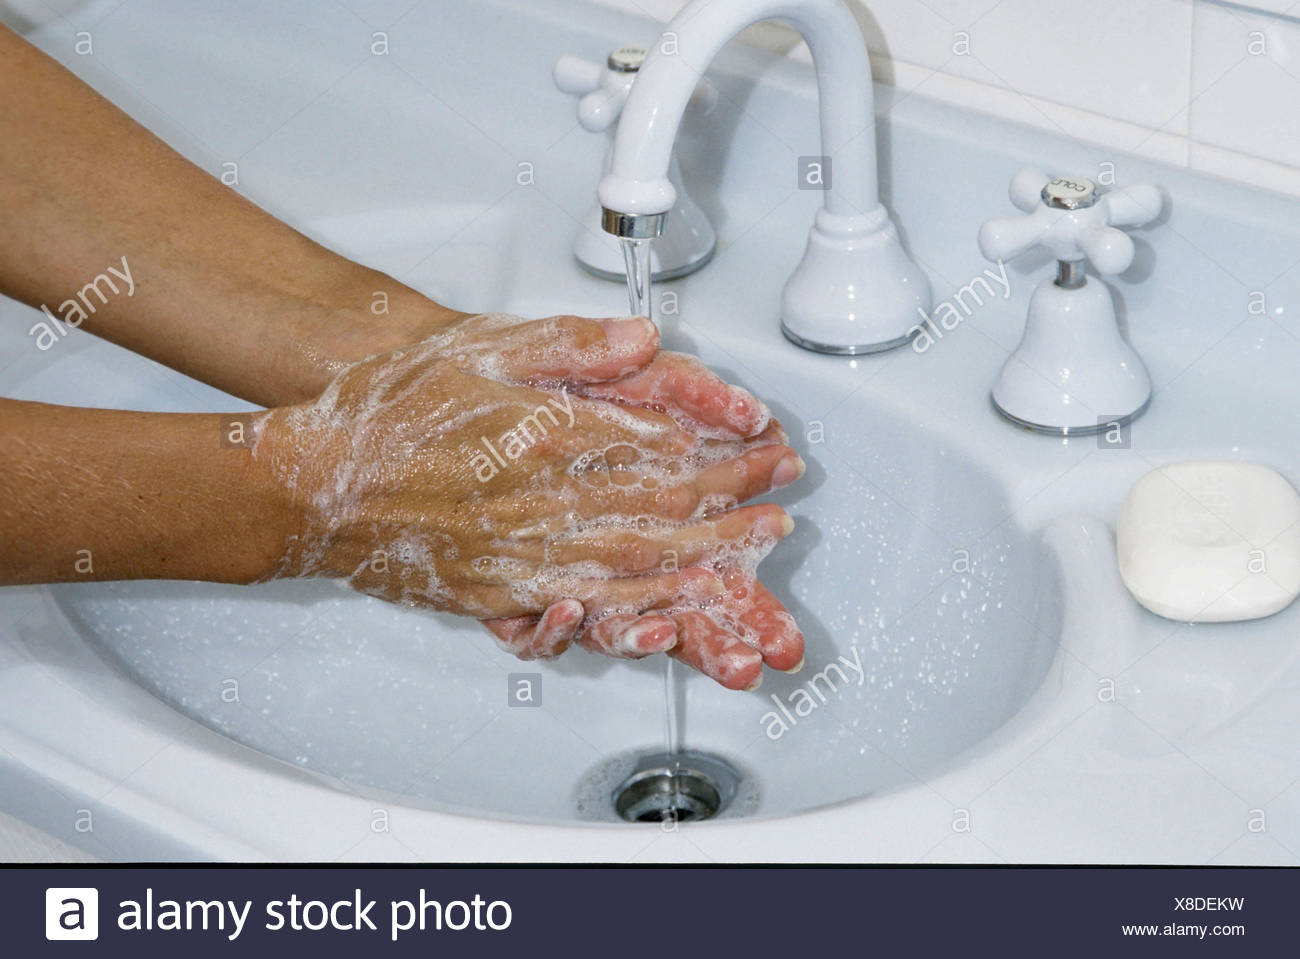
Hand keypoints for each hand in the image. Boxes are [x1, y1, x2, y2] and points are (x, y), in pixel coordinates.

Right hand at [256, 313, 800, 685]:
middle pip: (660, 509)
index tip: (766, 449)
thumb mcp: (474, 348)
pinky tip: (674, 608)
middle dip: (731, 508)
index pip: (659, 447)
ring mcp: (519, 552)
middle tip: (779, 507)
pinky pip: (585, 606)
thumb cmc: (387, 413)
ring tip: (752, 560)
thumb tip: (641, 341)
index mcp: (541, 431)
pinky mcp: (498, 591)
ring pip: (633, 564)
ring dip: (702, 562)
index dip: (723, 453)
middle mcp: (538, 498)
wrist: (313, 485)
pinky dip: (640, 607)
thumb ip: (566, 344)